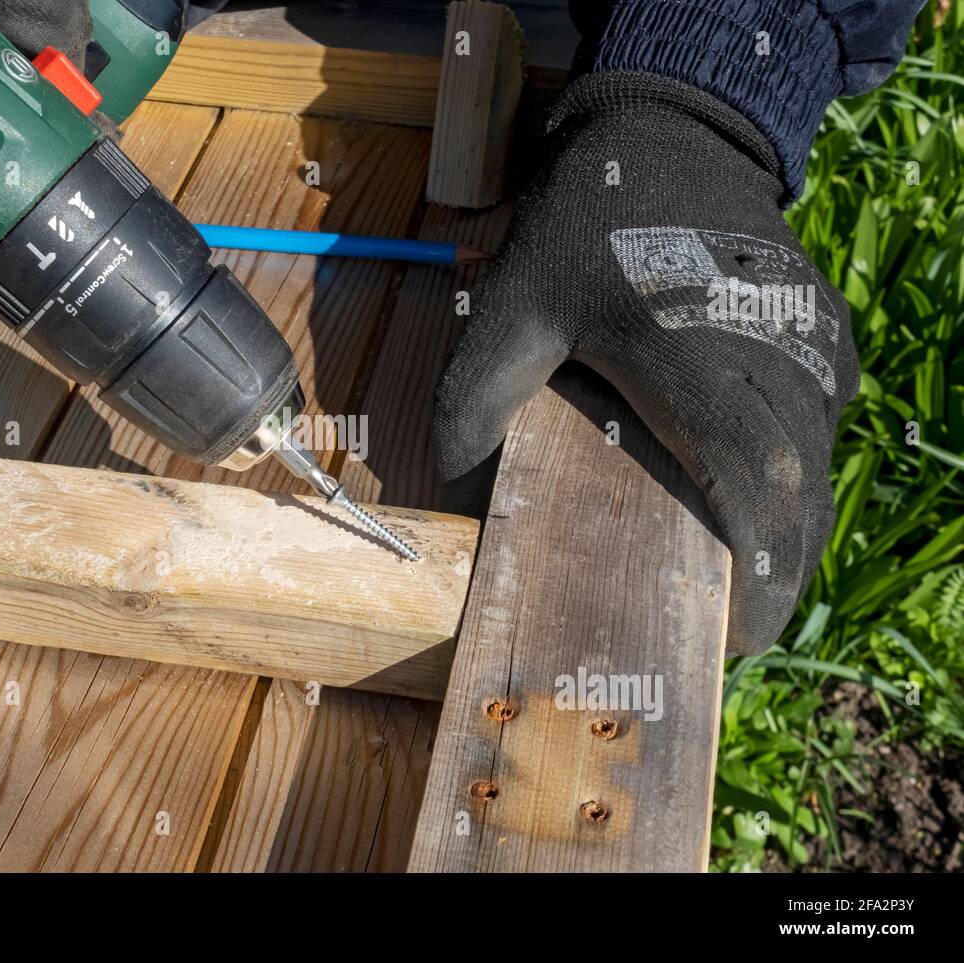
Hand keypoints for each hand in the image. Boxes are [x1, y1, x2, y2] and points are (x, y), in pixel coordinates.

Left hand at [432, 71, 859, 654]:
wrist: (665, 132)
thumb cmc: (579, 226)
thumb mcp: (504, 308)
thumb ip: (473, 404)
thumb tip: (463, 502)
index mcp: (691, 349)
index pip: (752, 473)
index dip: (755, 562)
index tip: (732, 631)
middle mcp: (771, 350)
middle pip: (803, 489)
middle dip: (777, 573)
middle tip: (728, 629)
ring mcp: (809, 338)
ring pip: (824, 462)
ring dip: (793, 532)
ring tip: (740, 585)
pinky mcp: (822, 331)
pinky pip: (824, 424)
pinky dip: (800, 479)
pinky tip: (756, 510)